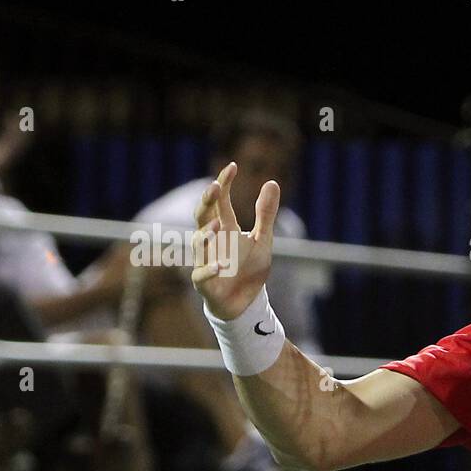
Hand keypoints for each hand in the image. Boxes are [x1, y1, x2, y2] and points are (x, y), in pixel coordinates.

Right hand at [191, 162, 279, 319]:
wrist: (245, 303)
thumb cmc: (249, 268)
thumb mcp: (262, 239)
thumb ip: (265, 213)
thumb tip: (272, 182)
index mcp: (225, 228)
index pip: (220, 202)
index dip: (224, 184)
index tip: (232, 167)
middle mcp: (212, 241)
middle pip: (202, 216)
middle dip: (207, 202)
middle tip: (215, 187)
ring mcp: (206, 260)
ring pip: (198, 243)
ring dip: (205, 234)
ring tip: (216, 226)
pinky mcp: (205, 282)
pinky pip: (202, 274)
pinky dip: (210, 269)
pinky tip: (220, 265)